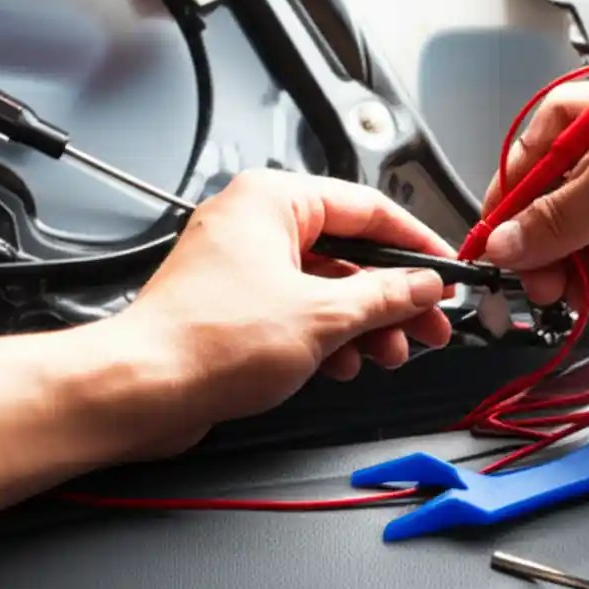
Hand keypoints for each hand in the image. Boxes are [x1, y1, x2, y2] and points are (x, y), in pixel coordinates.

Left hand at [83, 170, 454, 456]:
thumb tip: (423, 285)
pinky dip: (326, 335)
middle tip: (427, 326)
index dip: (416, 243)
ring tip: (389, 354)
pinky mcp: (233, 303)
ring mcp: (242, 264)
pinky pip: (297, 309)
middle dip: (392, 297)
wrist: (142, 389)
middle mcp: (255, 223)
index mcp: (274, 199)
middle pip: (349, 252)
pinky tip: (343, 363)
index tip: (446, 271)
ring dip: (363, 323)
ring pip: (325, 286)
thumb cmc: (208, 340)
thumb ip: (386, 297)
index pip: (368, 207)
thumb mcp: (323, 316)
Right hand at [481, 58, 588, 320]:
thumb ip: (563, 215)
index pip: (515, 187)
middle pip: (543, 226)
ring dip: (580, 280)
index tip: (495, 268)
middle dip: (545, 264)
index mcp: (565, 131)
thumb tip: (506, 246)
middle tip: (548, 292)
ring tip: (583, 302)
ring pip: (580, 250)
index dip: (503, 231)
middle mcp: (587, 163)